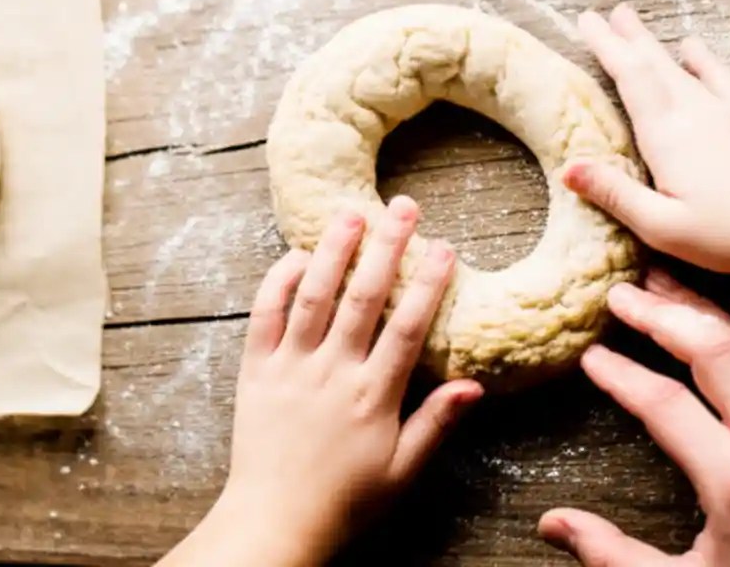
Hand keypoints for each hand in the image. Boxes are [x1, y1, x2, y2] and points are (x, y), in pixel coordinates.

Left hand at [162, 196, 482, 566]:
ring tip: (350, 212)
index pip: (407, 327)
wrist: (274, 522)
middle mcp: (331, 372)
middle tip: (405, 207)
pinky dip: (279, 281)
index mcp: (372, 396)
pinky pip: (264, 315)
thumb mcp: (401, 471)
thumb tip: (474, 384)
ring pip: (312, 295)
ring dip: (332, 249)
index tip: (445, 247)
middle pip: (363, 297)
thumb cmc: (344, 502)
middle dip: (387, 247)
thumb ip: (436, 424)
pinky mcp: (255, 370)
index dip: (428, 284)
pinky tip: (296, 255)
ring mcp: (290, 367)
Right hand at [563, 4, 729, 283]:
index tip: (586, 22)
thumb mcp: (661, 226)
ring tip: (636, 23)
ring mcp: (726, 117)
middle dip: (625, 39)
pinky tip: (695, 49)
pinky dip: (704, 62)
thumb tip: (568, 168)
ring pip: (682, 69)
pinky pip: (721, 81)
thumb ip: (614, 194)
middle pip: (654, 66)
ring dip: (655, 46)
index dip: (606, 47)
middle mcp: (696, 115)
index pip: (630, 79)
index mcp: (668, 136)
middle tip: (601, 14)